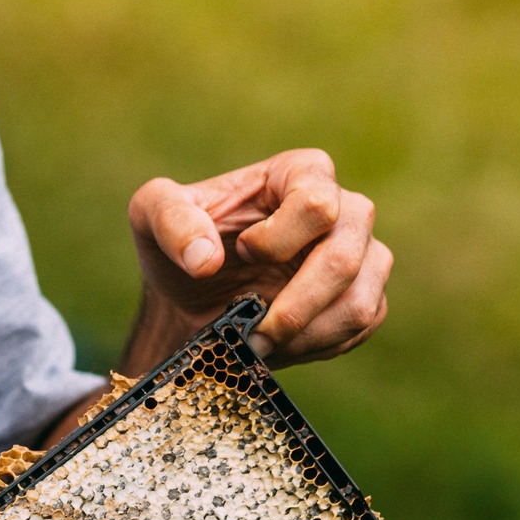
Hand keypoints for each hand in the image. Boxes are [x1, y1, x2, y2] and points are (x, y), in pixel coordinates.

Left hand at [126, 147, 390, 370]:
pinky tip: (278, 347)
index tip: (240, 253)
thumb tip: (205, 259)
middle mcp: (346, 209)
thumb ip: (170, 222)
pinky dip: (316, 347)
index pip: (316, 205)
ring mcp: (364, 255)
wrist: (192, 295)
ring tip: (259, 346)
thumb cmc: (180, 243)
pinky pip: (359, 329)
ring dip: (305, 336)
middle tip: (253, 334)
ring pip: (360, 302)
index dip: (276, 241)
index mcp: (302, 172)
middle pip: (345, 259)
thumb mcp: (153, 216)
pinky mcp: (366, 297)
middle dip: (295, 308)